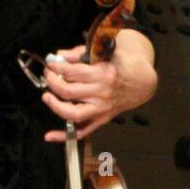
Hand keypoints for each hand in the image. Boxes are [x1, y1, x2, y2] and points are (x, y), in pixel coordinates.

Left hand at [41, 30, 156, 142]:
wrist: (142, 82)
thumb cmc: (122, 65)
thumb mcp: (104, 52)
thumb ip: (79, 53)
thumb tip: (59, 55)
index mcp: (103, 74)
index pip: (71, 72)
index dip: (56, 67)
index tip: (50, 64)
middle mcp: (102, 94)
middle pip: (68, 92)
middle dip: (52, 82)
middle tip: (48, 76)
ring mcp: (101, 109)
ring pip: (73, 114)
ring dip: (55, 106)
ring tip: (47, 96)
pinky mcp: (102, 119)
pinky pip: (82, 131)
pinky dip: (65, 136)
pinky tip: (50, 136)